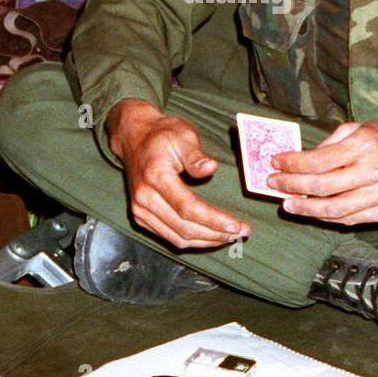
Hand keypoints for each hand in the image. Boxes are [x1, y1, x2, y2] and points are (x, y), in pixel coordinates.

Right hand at [106, 99, 249, 250]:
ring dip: (207, 242)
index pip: (188, 208)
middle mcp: (144, 198)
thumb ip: (195, 155)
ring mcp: (140, 210)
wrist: (135, 138)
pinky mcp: (141, 217)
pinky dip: (193, 241)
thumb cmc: (162, 135)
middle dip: (216, 234)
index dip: (213, 220)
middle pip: (184, 228)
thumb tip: (211, 168)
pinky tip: (211, 237)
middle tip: (242, 232)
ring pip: (178, 238)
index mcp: (155, 176)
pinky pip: (169, 237)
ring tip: (231, 237)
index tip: (236, 225)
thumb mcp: (182, 134)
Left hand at [266, 112, 377, 226]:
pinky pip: (352, 219)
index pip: (318, 161)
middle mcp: (375, 171)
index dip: (292, 165)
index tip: (275, 164)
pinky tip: (314, 211)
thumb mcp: (357, 128)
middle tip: (273, 185)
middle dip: (291, 187)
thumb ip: (328, 145)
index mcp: (365, 145)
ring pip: (335, 210)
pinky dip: (329, 217)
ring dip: (306, 209)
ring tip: (288, 204)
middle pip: (322, 187)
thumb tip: (297, 163)